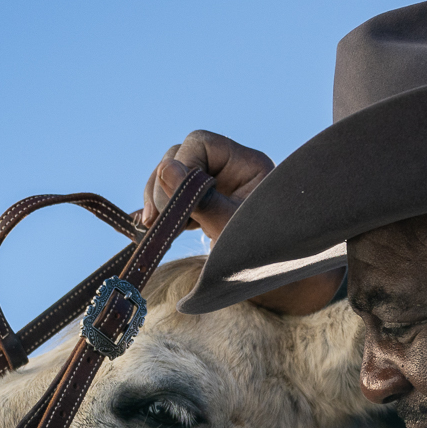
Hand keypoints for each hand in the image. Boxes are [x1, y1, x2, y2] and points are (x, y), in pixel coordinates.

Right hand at [142, 129, 344, 314]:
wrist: (276, 283)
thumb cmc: (264, 255)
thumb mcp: (231, 228)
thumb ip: (201, 199)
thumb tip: (165, 168)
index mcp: (247, 163)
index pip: (201, 143)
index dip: (180, 166)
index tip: (173, 202)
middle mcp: (230, 168)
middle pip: (180, 157)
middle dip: (164, 186)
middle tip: (158, 220)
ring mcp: (216, 185)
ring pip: (171, 177)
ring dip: (159, 200)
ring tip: (154, 228)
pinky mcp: (204, 204)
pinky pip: (175, 198)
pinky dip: (162, 212)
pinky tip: (150, 227)